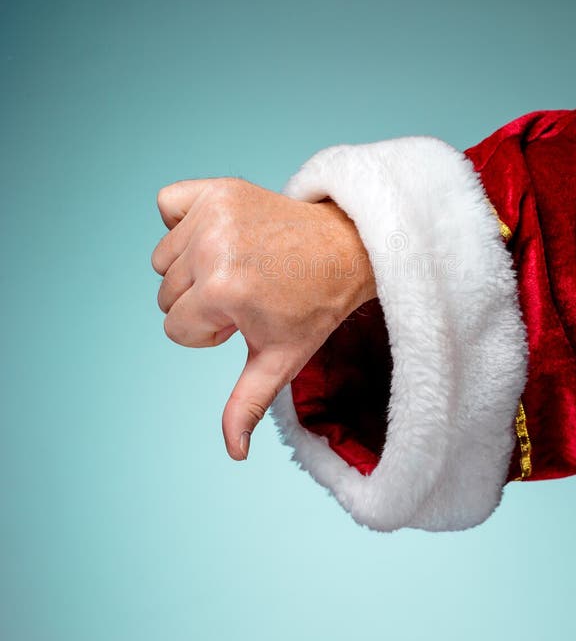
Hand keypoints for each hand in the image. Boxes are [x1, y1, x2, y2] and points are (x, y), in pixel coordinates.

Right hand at [151, 178, 376, 459]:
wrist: (346, 250)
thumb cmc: (314, 307)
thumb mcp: (281, 360)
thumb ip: (247, 404)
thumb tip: (233, 453)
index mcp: (223, 291)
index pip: (176, 328)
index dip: (211, 331)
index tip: (248, 316)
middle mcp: (212, 247)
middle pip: (166, 294)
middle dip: (201, 302)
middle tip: (248, 291)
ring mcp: (214, 212)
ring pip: (164, 257)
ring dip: (192, 265)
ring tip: (240, 264)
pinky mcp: (218, 187)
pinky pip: (168, 203)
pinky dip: (183, 217)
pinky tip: (221, 232)